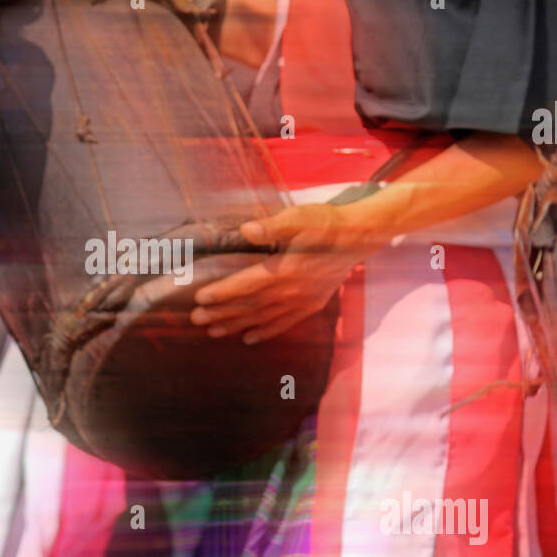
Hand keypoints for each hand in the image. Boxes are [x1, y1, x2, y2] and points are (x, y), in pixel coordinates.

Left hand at [190, 203, 382, 343]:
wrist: (359, 237)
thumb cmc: (326, 223)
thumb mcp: (300, 217)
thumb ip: (273, 226)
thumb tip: (246, 229)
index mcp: (285, 270)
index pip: (246, 285)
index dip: (222, 293)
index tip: (199, 299)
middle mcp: (292, 291)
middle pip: (250, 306)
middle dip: (222, 314)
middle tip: (196, 320)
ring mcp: (302, 301)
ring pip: (263, 318)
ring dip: (237, 325)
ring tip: (213, 331)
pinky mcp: (311, 304)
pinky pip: (284, 323)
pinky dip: (266, 332)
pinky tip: (249, 339)